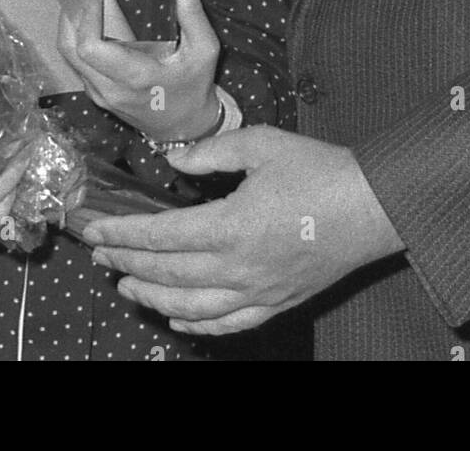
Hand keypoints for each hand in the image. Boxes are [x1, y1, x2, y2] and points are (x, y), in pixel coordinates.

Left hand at [57, 0, 220, 139]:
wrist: (184, 127)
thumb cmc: (194, 87)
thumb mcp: (204, 49)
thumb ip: (191, 12)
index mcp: (133, 77)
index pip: (90, 47)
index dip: (87, 17)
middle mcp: (109, 88)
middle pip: (70, 48)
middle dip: (73, 14)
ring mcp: (99, 93)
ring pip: (69, 55)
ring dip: (72, 24)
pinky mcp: (96, 94)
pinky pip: (77, 62)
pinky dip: (78, 38)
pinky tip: (92, 20)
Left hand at [83, 126, 404, 335]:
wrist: (373, 205)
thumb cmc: (320, 170)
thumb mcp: (262, 144)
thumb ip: (211, 151)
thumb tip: (173, 161)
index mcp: (230, 226)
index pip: (160, 236)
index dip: (123, 233)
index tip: (95, 227)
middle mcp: (238, 267)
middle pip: (167, 271)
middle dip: (126, 261)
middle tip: (99, 252)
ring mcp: (257, 292)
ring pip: (189, 306)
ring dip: (151, 296)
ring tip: (125, 285)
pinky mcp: (276, 302)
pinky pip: (227, 325)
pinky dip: (195, 326)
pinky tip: (176, 318)